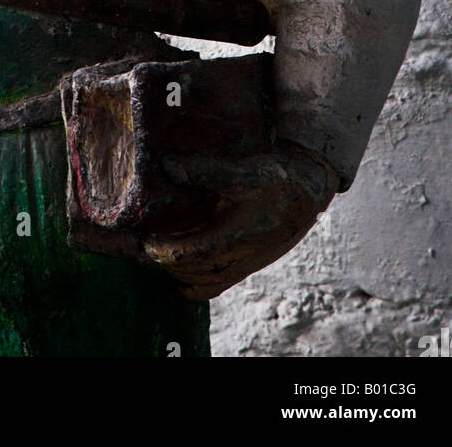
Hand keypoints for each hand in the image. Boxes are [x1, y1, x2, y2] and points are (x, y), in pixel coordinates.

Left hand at [140, 141, 338, 299]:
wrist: (309, 190)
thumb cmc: (277, 177)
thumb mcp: (242, 170)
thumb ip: (204, 170)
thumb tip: (166, 165)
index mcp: (237, 236)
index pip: (190, 254)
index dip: (162, 251)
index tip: (142, 240)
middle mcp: (241, 257)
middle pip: (193, 272)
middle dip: (165, 263)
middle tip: (142, 247)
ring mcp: (246, 264)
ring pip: (205, 284)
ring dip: (179, 274)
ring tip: (159, 256)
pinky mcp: (250, 263)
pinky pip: (218, 286)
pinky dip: (197, 285)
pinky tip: (184, 277)